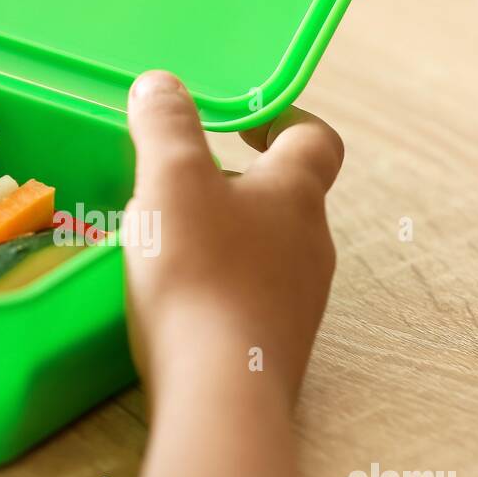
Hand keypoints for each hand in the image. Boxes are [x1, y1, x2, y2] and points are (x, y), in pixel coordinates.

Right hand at [124, 71, 342, 406]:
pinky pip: (251, 305)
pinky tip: (176, 307)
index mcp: (297, 197)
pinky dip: (219, 292)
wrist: (221, 393)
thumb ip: (166, 126)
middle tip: (181, 187)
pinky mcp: (275, 353)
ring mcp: (300, 306)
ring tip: (168, 246)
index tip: (242, 123)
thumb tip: (162, 84)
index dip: (284, 120)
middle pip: (285, 201)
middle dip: (237, 186)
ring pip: (267, 255)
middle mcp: (313, 249)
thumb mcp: (171, 182)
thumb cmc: (200, 272)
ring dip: (226, 241)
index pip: (315, 140)